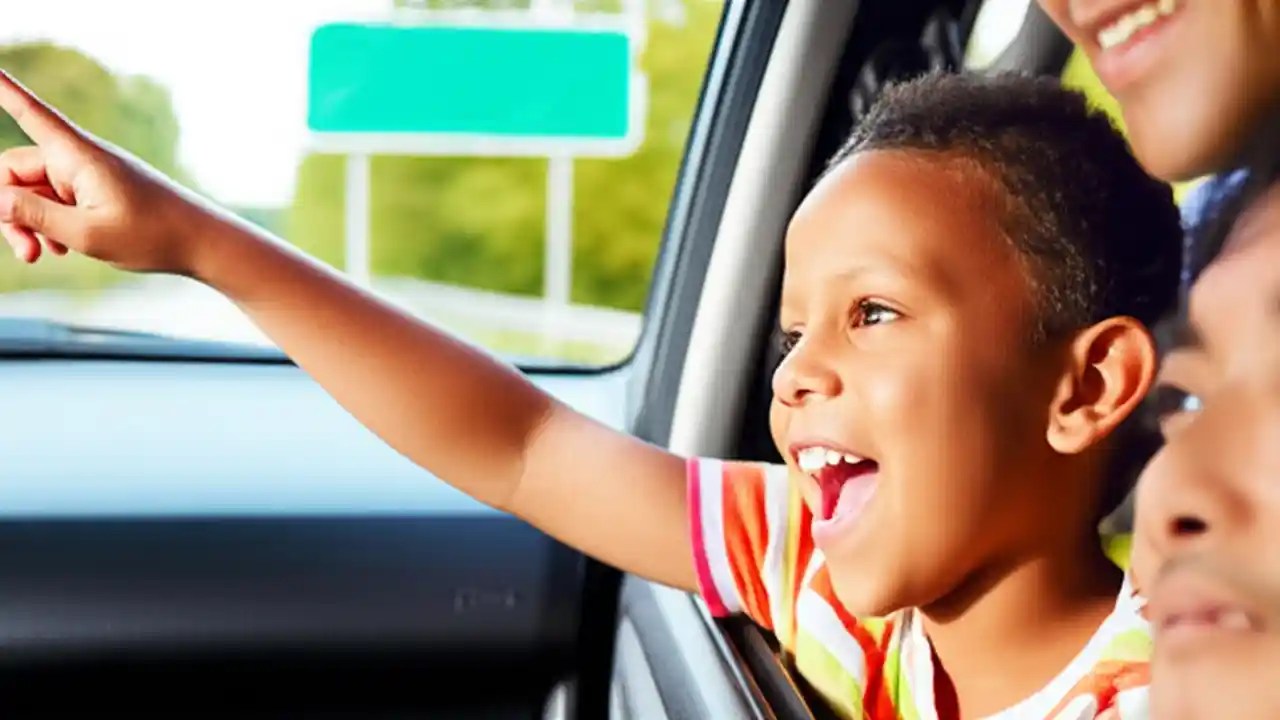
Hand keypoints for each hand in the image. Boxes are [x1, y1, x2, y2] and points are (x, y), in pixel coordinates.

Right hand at [0, 69, 207, 273]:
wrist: (202, 243)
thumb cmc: (153, 236)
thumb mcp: (87, 233)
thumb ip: (35, 216)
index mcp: (78, 156)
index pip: (30, 113)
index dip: (5, 89)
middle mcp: (79, 159)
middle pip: (15, 171)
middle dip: (9, 211)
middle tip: (26, 254)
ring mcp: (87, 175)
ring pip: (33, 192)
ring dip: (30, 223)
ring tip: (40, 256)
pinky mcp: (96, 192)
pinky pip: (56, 202)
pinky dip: (51, 224)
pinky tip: (61, 249)